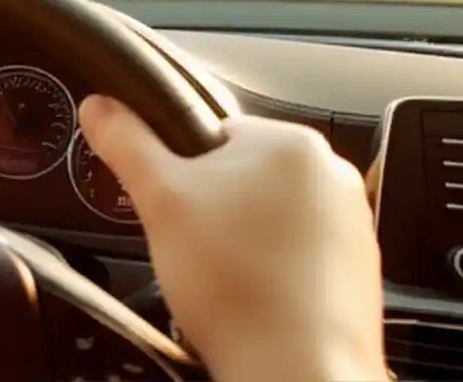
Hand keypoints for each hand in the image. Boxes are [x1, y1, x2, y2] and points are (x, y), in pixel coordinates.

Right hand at [78, 96, 386, 381]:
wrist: (296, 369)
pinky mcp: (360, 268)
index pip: (215, 135)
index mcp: (291, 142)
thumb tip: (101, 107)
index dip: (183, 176)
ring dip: (245, 242)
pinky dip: (276, 273)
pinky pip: (302, 256)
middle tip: (199, 251)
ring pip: (273, 218)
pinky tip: (258, 298)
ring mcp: (353, 223)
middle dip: (216, 211)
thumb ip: (127, 143)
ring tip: (229, 280)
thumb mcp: (160, 202)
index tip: (179, 212)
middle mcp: (334, 174)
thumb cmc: (237, 288)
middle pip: (245, 178)